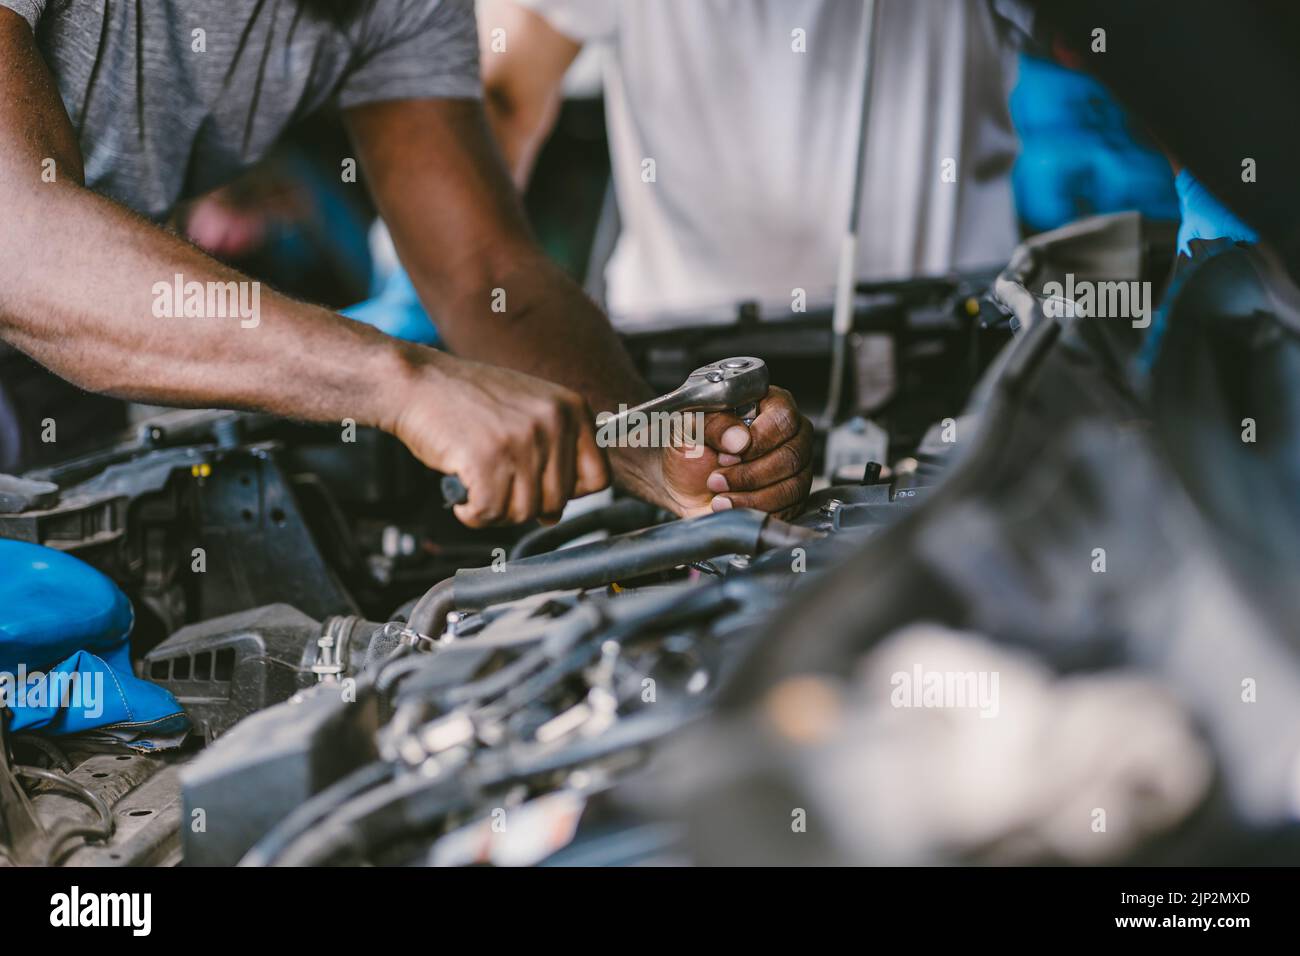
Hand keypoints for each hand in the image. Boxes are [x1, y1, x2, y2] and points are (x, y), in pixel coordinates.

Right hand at [390, 354, 608, 526]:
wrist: (415, 381)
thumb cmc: (465, 398)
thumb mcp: (526, 412)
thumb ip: (551, 457)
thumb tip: (555, 514)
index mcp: (571, 408)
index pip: (598, 478)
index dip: (567, 492)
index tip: (539, 486)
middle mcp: (553, 421)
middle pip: (558, 502)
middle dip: (523, 505)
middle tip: (495, 487)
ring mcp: (522, 440)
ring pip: (524, 512)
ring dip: (495, 510)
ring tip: (477, 485)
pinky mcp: (488, 459)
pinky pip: (490, 513)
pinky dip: (471, 514)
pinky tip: (462, 493)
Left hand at [654, 386, 812, 518]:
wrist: (682, 487)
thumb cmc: (689, 450)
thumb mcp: (688, 428)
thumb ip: (711, 424)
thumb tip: (738, 438)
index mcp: (767, 405)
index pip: (783, 416)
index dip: (759, 438)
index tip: (729, 453)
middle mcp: (788, 434)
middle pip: (791, 455)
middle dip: (750, 474)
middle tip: (717, 479)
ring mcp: (794, 468)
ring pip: (792, 486)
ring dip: (751, 497)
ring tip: (719, 497)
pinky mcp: (791, 498)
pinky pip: (788, 510)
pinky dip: (756, 512)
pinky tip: (732, 508)